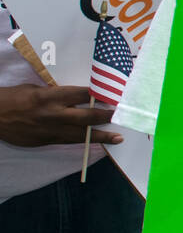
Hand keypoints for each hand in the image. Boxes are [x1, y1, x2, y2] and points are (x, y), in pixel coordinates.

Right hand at [0, 85, 121, 146]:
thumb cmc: (12, 98)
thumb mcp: (34, 89)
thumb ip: (55, 93)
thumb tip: (74, 96)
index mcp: (50, 96)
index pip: (81, 94)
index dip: (99, 95)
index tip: (113, 95)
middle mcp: (53, 114)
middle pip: (86, 116)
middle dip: (105, 116)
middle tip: (120, 115)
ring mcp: (51, 130)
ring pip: (81, 134)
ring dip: (101, 136)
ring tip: (117, 138)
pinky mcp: (46, 141)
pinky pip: (69, 141)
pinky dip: (83, 141)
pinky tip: (96, 143)